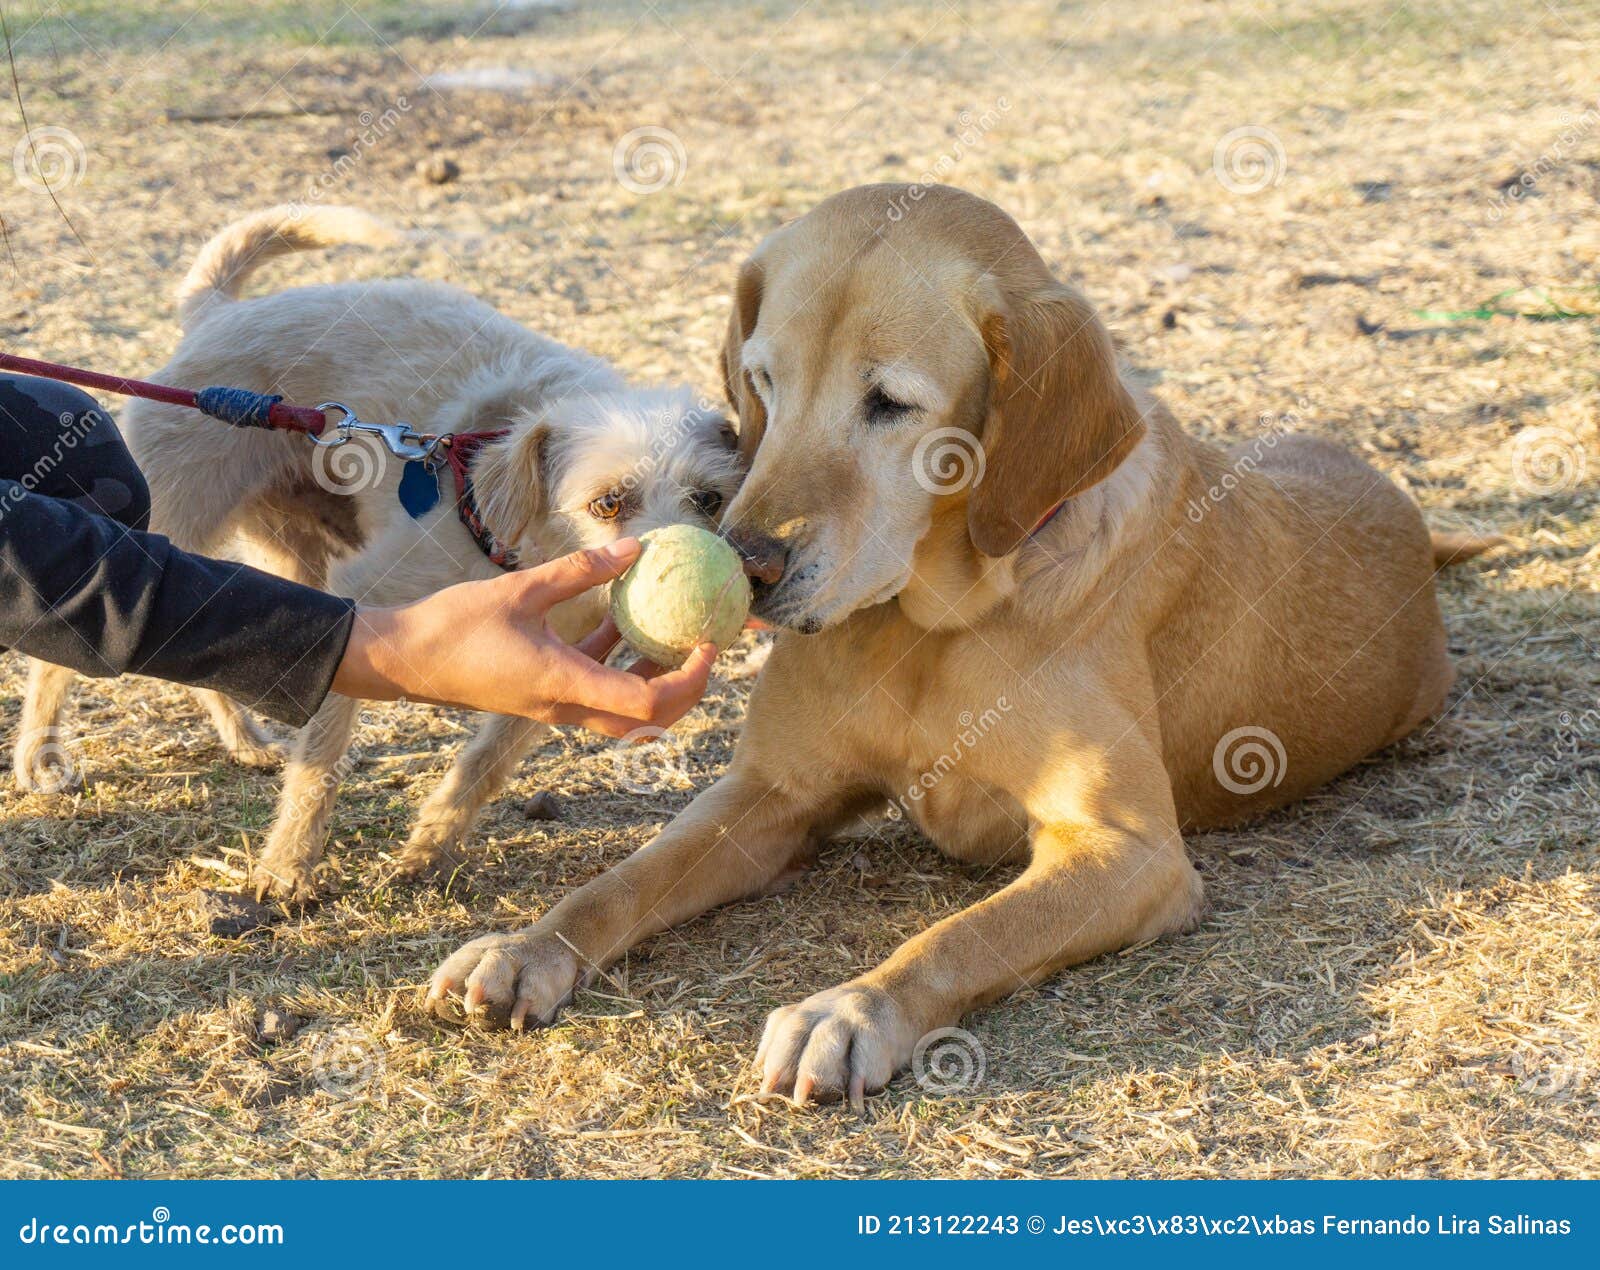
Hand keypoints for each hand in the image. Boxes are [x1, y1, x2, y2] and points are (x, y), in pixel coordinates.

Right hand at [331, 539, 715, 737]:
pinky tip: (622, 621)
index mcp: (564, 684)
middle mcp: (566, 706)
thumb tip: (634, 547)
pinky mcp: (544, 695)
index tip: (706, 644)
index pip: (646, 701)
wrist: (403, 661)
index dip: (688, 679)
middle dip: (686, 692)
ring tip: (676, 634)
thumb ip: (580, 570)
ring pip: (624, 710)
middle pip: (646, 720)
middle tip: (705, 649)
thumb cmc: (453, 626)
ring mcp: (555, 705)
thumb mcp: (521, 588)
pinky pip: (596, 688)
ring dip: (656, 679)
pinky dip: (618, 663)